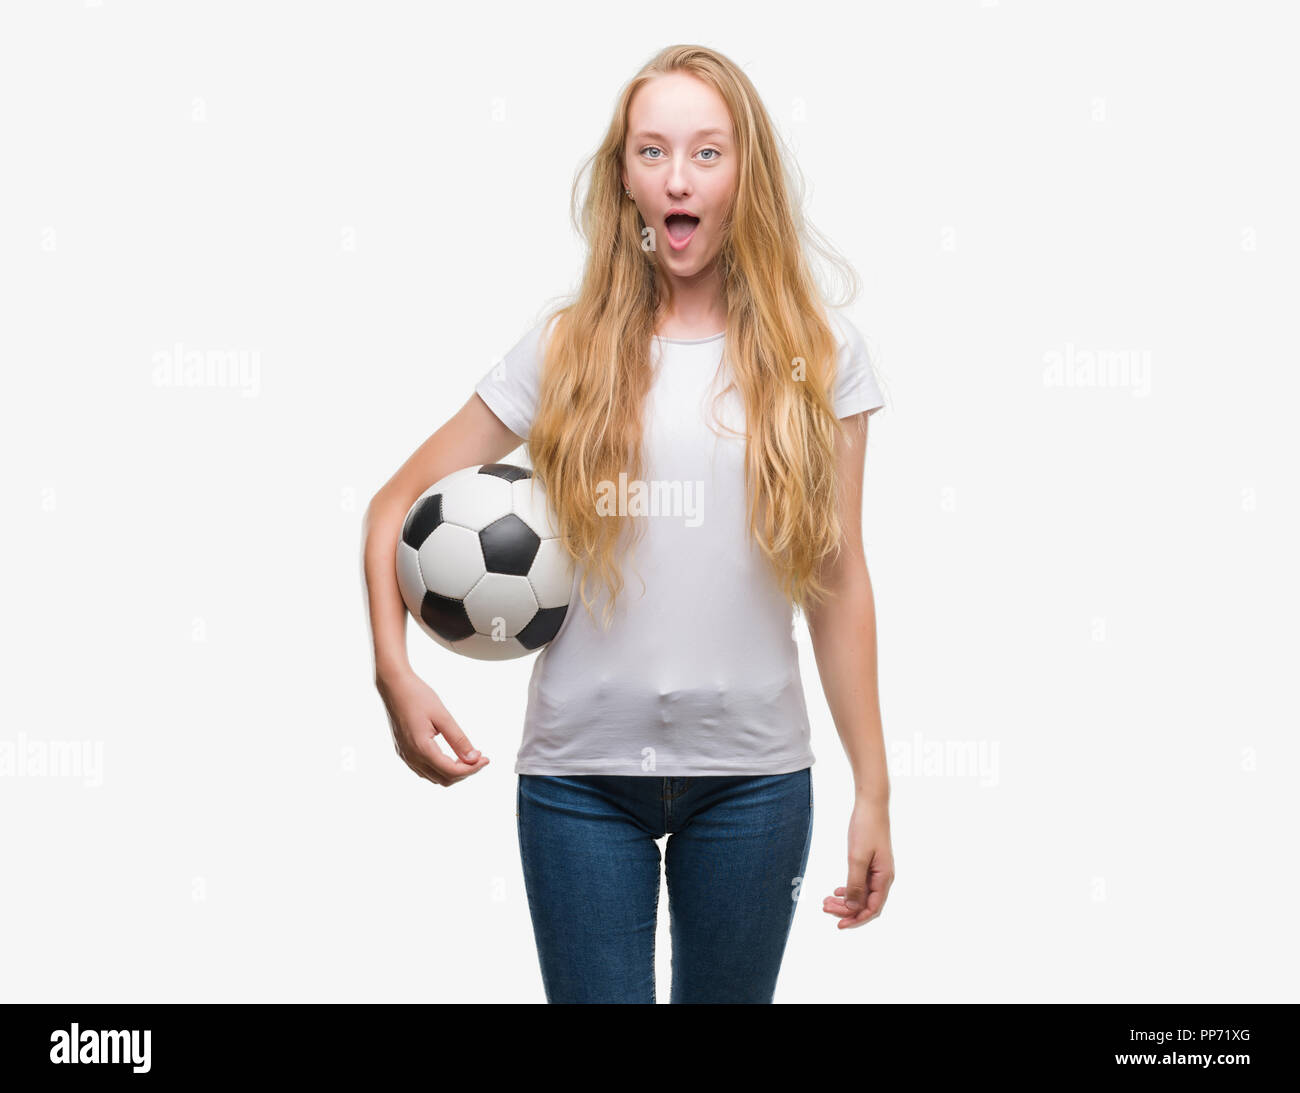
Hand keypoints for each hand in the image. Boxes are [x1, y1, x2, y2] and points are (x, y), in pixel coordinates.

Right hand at [376, 666, 489, 786]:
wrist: (394, 686)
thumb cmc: (418, 697)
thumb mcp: (443, 716)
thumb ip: (458, 740)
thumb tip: (474, 758)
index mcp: (422, 749)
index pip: (451, 771)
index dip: (472, 768)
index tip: (485, 758)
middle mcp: (411, 757)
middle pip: (444, 779)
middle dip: (464, 772)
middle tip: (479, 757)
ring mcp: (405, 756)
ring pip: (434, 777)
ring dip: (453, 772)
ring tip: (467, 757)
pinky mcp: (403, 751)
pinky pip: (424, 770)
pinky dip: (440, 768)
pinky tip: (451, 756)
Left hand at [823, 796, 893, 928]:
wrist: (871, 805)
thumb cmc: (866, 828)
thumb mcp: (857, 858)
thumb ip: (855, 884)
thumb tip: (852, 908)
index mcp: (884, 878)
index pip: (872, 908)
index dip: (856, 919)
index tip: (839, 924)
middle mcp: (883, 877)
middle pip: (866, 903)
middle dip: (846, 910)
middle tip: (825, 908)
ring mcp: (877, 870)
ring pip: (861, 894)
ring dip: (845, 900)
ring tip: (826, 901)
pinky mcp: (871, 863)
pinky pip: (860, 883)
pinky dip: (848, 889)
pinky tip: (837, 891)